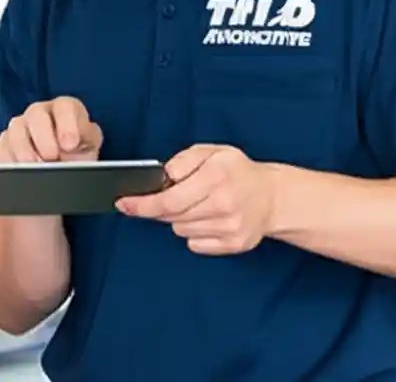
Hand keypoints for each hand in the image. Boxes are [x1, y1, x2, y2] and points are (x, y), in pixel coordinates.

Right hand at [0, 96, 102, 163]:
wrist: (60, 176)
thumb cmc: (76, 157)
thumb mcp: (88, 150)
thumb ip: (86, 143)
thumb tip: (74, 148)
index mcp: (65, 110)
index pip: (65, 106)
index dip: (67, 124)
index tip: (71, 145)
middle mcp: (41, 113)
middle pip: (36, 113)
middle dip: (44, 136)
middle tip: (52, 157)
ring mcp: (20, 126)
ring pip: (17, 128)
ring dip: (26, 150)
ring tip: (37, 167)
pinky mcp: (5, 143)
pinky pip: (3, 146)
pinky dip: (12, 160)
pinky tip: (23, 170)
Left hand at [116, 144, 275, 254]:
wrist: (272, 196)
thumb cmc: (236, 171)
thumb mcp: (210, 151)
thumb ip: (183, 160)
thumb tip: (162, 178)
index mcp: (216, 176)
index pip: (168, 200)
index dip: (141, 205)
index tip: (123, 204)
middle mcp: (224, 203)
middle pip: (172, 217)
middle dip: (160, 209)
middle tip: (165, 198)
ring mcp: (230, 227)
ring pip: (181, 230)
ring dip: (180, 219)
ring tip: (198, 205)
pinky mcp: (234, 244)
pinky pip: (195, 244)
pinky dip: (194, 234)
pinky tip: (208, 219)